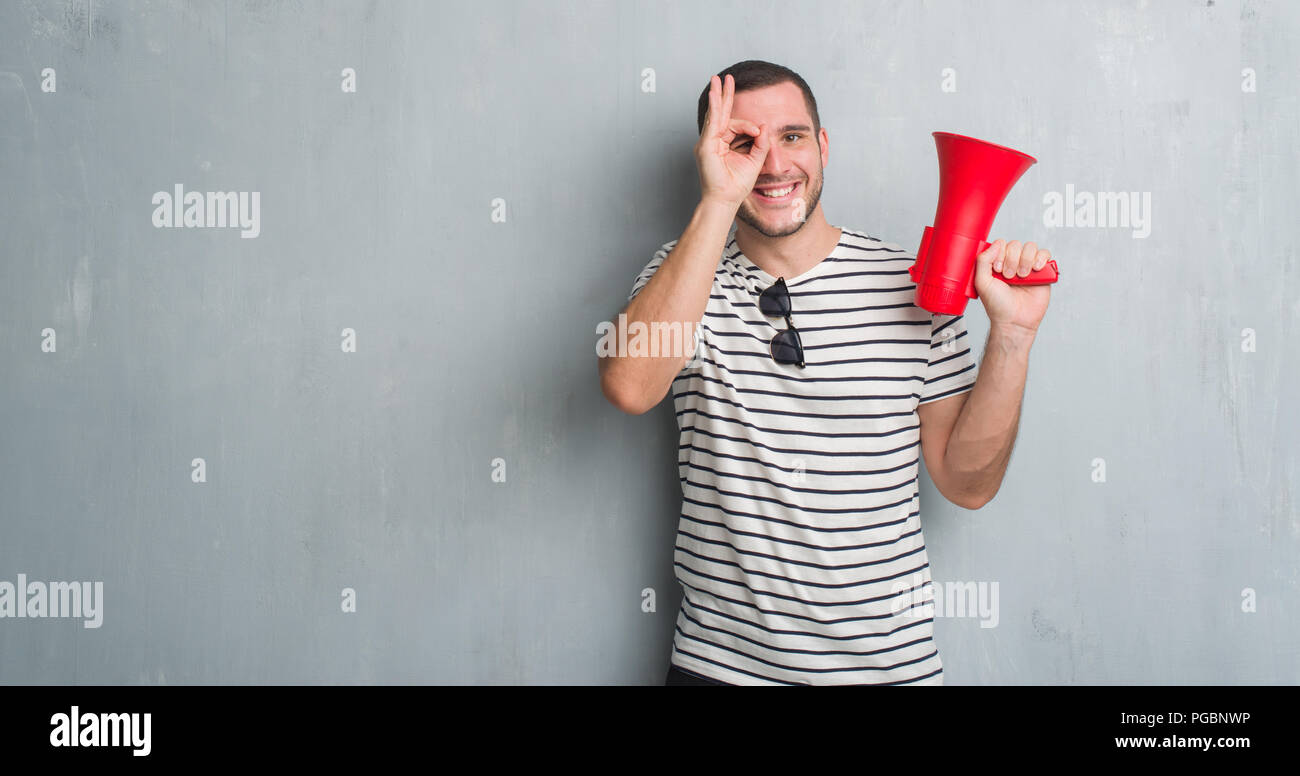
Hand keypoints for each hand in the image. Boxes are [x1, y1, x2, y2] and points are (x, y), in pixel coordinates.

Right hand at [695, 74, 770, 207]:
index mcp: (723, 144)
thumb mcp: (755, 160)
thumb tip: (764, 126)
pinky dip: (716, 109)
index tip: (758, 131)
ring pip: (716, 116)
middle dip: (724, 95)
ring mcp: (708, 143)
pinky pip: (712, 123)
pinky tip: (717, 96)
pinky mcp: (705, 146)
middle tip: (725, 78)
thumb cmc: (736, 185)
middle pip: (721, 113)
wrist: (726, 201)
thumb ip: (760, 143)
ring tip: (719, 81)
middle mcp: (713, 141)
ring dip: (718, 97)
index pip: (734, 124)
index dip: (748, 125)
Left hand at [972, 239, 1052, 333]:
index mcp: (998, 263)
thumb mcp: (982, 282)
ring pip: (1030, 247)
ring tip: (1022, 277)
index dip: (1000, 254)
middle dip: (1012, 260)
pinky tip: (1035, 271)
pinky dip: (1040, 259)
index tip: (997, 269)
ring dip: (1025, 260)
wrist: (1014, 320)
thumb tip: (996, 244)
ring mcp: (1028, 266)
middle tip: (1009, 277)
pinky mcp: (1042, 272)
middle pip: (1015, 244)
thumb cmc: (997, 305)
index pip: (1001, 244)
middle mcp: (1013, 263)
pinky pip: (1045, 254)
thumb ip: (983, 260)